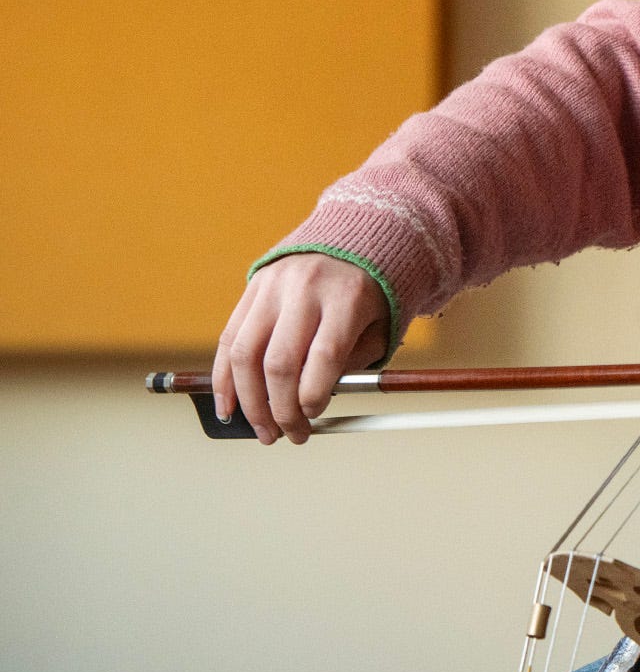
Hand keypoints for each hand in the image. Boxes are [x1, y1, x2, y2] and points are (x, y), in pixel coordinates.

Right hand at [211, 253, 389, 444]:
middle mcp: (306, 288)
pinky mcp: (252, 286)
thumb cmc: (372, 291)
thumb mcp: (382, 323)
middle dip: (281, 409)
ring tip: (262, 430)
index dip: (313, 395)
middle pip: (280, 361)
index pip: (324, 355)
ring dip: (248, 402)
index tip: (314, 416)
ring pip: (245, 354)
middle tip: (290, 434)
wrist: (355, 237)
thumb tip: (313, 404)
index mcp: (347, 295)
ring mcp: (273, 285)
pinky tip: (228, 407)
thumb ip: (355, 361)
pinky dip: (224, 379)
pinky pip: (228, 338)